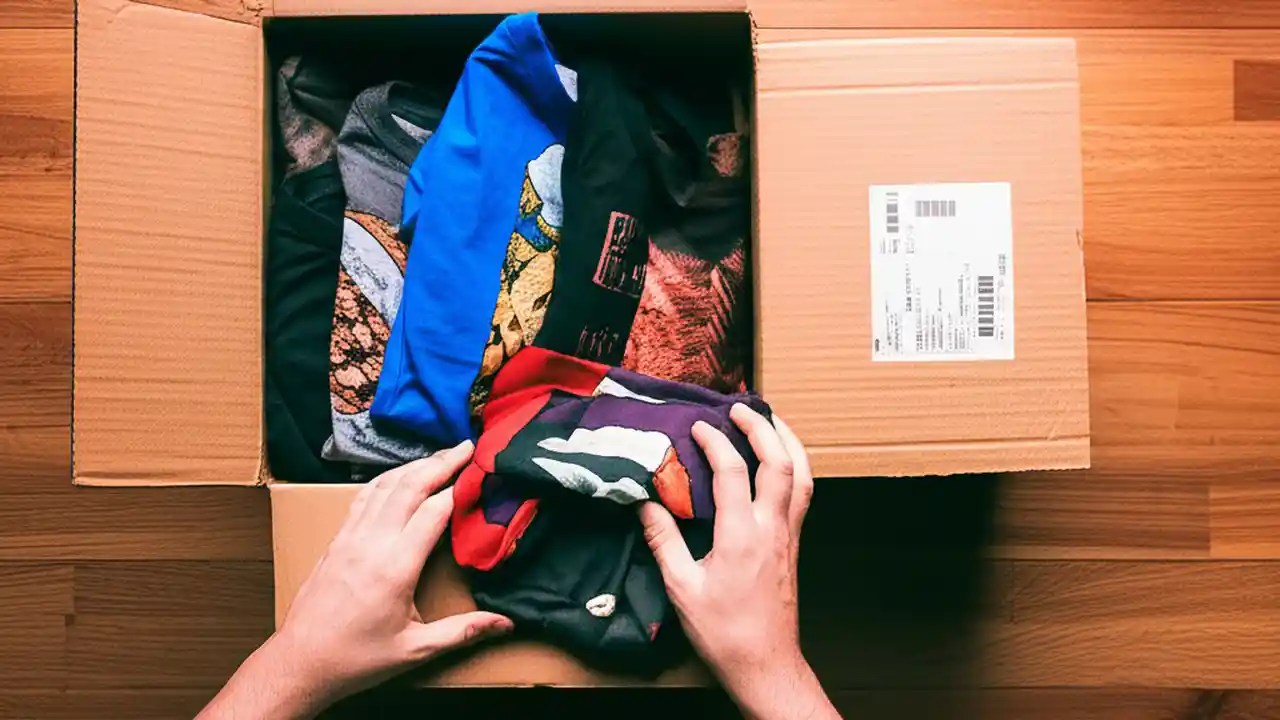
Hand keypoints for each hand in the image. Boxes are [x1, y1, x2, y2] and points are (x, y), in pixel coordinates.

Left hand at [198, 442, 511, 719]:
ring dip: (415, 465)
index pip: (434, 511)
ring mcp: (350, 537)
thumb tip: (505, 623)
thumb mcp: (416, 651)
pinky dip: (387, 479)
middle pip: (410, 486)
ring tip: (441, 455)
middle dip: (442, 462)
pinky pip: (364, 497)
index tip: (484, 473)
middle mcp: (372, 543)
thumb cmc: (358, 659)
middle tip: (469, 447)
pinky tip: (400, 475)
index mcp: (395, 567)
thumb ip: (463, 631)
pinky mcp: (338, 540)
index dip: (460, 488)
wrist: (302, 662)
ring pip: (385, 485)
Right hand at [639, 405, 837, 719]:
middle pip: (779, 462)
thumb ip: (663, 541)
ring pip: (801, 474)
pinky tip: (782, 461)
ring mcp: (789, 535)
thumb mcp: (682, 588)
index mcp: (742, 535)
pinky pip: (803, 493)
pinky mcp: (795, 544)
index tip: (697, 427)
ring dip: (787, 441)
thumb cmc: (723, 631)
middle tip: (740, 407)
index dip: (715, 442)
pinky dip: (795, 466)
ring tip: (771, 419)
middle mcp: (773, 528)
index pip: (733, 472)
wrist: (765, 663)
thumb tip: (644, 504)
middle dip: (761, 427)